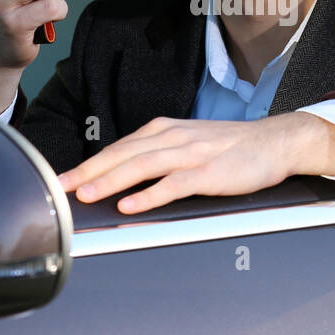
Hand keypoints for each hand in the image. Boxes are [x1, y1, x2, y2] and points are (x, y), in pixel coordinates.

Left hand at [58, 112, 334, 213]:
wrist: (275, 142)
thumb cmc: (229, 148)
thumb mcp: (188, 143)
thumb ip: (157, 155)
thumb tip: (121, 178)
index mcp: (164, 130)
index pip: (118, 147)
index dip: (87, 164)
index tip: (61, 179)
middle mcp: (173, 137)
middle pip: (122, 154)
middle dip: (87, 171)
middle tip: (59, 188)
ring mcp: (191, 153)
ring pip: (142, 166)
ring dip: (111, 181)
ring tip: (87, 195)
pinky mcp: (209, 172)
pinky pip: (174, 184)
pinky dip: (150, 194)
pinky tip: (131, 205)